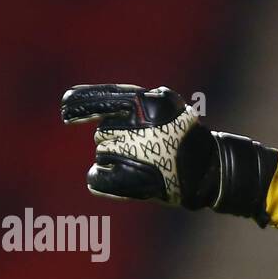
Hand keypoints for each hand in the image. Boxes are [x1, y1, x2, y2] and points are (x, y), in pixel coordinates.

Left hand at [61, 83, 277, 224]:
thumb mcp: (164, 107)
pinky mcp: (134, 179)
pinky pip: (100, 176)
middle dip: (116, 140)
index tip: (66, 114)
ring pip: (104, 153)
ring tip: (144, 164)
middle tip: (145, 149)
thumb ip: (129, 101)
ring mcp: (135, 152)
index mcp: (147, 104)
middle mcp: (138, 125)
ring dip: (115, 159)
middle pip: (104, 132)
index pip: (102, 100)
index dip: (79, 106)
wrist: (211, 170)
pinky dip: (102, 179)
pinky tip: (113, 178)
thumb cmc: (185, 137)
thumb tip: (74, 99)